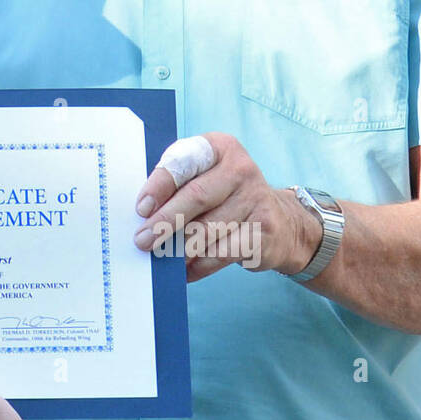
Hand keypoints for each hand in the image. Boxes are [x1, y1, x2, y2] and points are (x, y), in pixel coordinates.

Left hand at [131, 132, 319, 281]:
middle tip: (143, 241)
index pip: (184, 161)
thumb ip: (176, 186)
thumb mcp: (203, 177)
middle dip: (164, 222)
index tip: (141, 208)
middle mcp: (240, 169)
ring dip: (178, 248)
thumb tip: (145, 215)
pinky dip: (199, 266)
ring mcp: (256, 199)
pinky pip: (222, 253)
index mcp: (219, 147)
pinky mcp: (264, 230)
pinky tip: (184, 272)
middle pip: (196, 197)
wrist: (279, 219)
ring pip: (207, 230)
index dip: (160, 185)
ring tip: (160, 259)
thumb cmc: (224, 195)